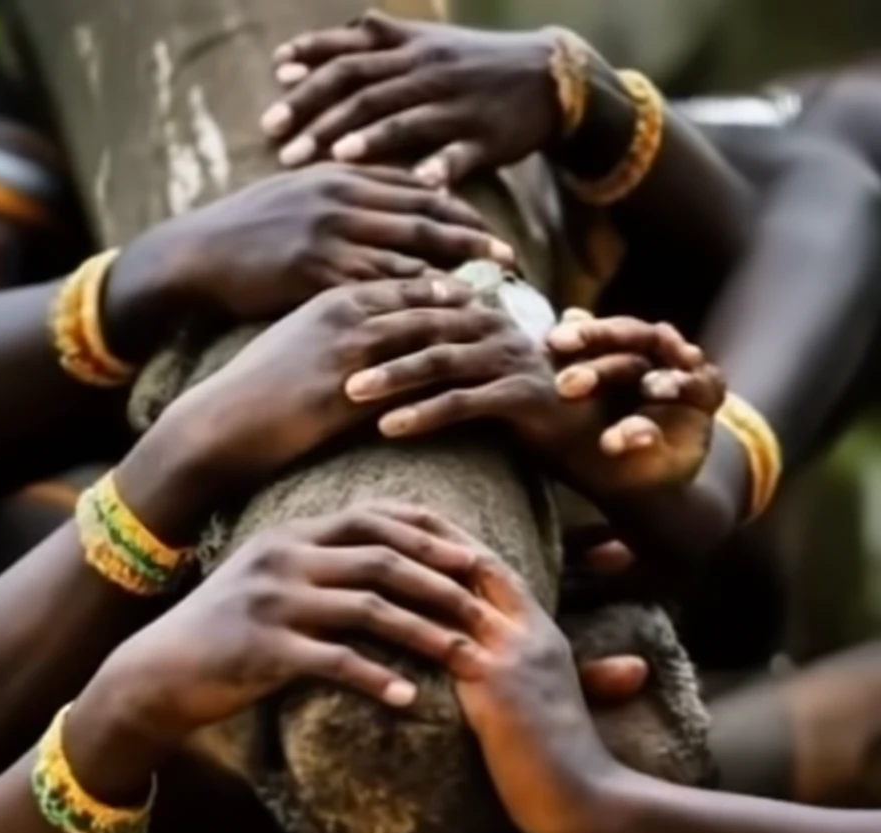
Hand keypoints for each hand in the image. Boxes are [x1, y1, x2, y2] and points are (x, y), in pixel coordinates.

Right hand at [65, 506, 489, 799]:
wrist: (158, 670)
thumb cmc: (224, 627)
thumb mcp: (266, 577)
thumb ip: (316, 560)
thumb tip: (381, 557)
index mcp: (290, 536)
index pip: (372, 518)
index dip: (428, 534)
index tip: (473, 555)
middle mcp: (283, 559)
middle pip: (381, 560)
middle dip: (442, 582)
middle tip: (487, 605)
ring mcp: (272, 602)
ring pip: (369, 609)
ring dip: (426, 633)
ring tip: (468, 656)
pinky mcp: (263, 650)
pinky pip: (335, 663)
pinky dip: (377, 679)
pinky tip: (409, 699)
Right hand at [106, 163, 511, 351]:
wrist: (194, 258)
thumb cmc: (244, 237)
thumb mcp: (294, 200)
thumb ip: (339, 198)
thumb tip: (372, 205)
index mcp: (338, 175)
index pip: (414, 189)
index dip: (457, 208)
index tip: (486, 226)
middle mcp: (341, 200)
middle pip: (423, 217)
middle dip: (470, 236)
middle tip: (510, 256)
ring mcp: (330, 237)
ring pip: (410, 253)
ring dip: (455, 271)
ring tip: (491, 293)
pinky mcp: (317, 277)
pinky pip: (381, 291)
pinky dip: (418, 301)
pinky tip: (445, 318)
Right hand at [112, 276, 520, 545]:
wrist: (214, 427)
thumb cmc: (251, 393)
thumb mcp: (295, 342)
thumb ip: (338, 328)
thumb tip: (377, 341)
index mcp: (331, 287)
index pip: (405, 258)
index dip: (453, 252)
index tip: (493, 253)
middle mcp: (343, 304)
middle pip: (429, 278)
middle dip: (480, 274)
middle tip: (528, 275)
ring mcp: (348, 342)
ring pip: (432, 319)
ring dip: (481, 319)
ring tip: (523, 323)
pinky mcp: (350, 383)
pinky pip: (417, 369)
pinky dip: (458, 366)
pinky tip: (492, 372)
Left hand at [262, 12, 570, 185]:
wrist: (547, 75)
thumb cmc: (471, 64)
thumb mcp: (422, 42)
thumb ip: (364, 48)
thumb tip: (299, 52)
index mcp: (408, 48)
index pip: (348, 53)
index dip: (310, 64)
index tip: (275, 82)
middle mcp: (426, 71)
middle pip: (363, 89)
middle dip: (318, 114)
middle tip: (277, 140)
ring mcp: (456, 105)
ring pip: (406, 119)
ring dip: (368, 139)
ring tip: (333, 158)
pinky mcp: (486, 137)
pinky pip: (460, 154)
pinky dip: (441, 166)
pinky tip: (420, 182)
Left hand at [345, 306, 723, 497]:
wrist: (602, 434)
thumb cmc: (529, 406)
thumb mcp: (479, 376)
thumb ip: (442, 359)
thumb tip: (385, 354)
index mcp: (476, 315)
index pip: (412, 310)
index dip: (367, 319)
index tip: (318, 333)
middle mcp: (493, 328)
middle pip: (418, 329)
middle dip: (368, 344)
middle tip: (318, 360)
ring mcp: (511, 358)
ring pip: (438, 362)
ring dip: (390, 377)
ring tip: (346, 394)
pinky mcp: (526, 395)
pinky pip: (466, 402)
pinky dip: (425, 414)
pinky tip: (387, 429)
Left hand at [372, 505, 617, 832]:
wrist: (584, 800)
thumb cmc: (559, 757)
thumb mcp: (548, 695)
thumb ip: (520, 666)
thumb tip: (480, 655)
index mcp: (541, 632)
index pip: (496, 568)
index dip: (457, 542)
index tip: (420, 522)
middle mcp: (528, 633)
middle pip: (477, 566)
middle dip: (433, 540)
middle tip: (389, 519)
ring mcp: (513, 656)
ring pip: (458, 595)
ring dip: (413, 574)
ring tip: (371, 557)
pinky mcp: (495, 687)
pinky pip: (445, 642)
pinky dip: (409, 625)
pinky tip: (371, 616)